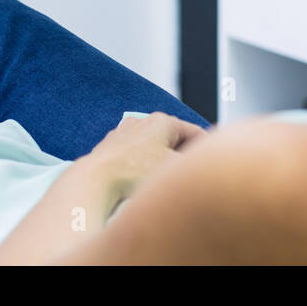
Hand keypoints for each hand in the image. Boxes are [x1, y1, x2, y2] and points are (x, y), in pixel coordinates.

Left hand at [80, 113, 207, 210]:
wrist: (95, 181)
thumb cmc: (133, 172)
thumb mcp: (176, 169)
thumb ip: (195, 164)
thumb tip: (204, 166)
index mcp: (163, 121)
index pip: (195, 133)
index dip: (207, 150)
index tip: (211, 164)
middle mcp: (143, 123)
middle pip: (174, 141)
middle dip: (182, 158)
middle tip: (186, 177)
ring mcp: (125, 134)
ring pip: (154, 150)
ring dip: (162, 164)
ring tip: (163, 183)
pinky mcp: (111, 150)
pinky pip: (136, 158)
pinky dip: (143, 168)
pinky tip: (142, 184)